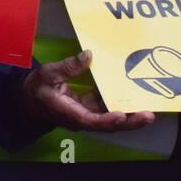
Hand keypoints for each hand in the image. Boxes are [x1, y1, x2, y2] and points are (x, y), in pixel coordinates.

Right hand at [22, 50, 155, 131]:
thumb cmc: (37, 88)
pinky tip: (135, 97)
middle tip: (148, 115)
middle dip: (129, 122)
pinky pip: (109, 110)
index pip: (90, 120)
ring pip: (112, 120)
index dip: (106, 120)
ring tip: (149, 109)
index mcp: (69, 112)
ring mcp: (89, 115)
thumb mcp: (47, 73)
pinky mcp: (92, 109)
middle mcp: (82, 118)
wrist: (31, 100)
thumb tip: (88, 55)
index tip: (121, 115)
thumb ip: (68, 66)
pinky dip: (122, 105)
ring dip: (130, 116)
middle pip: (108, 125)